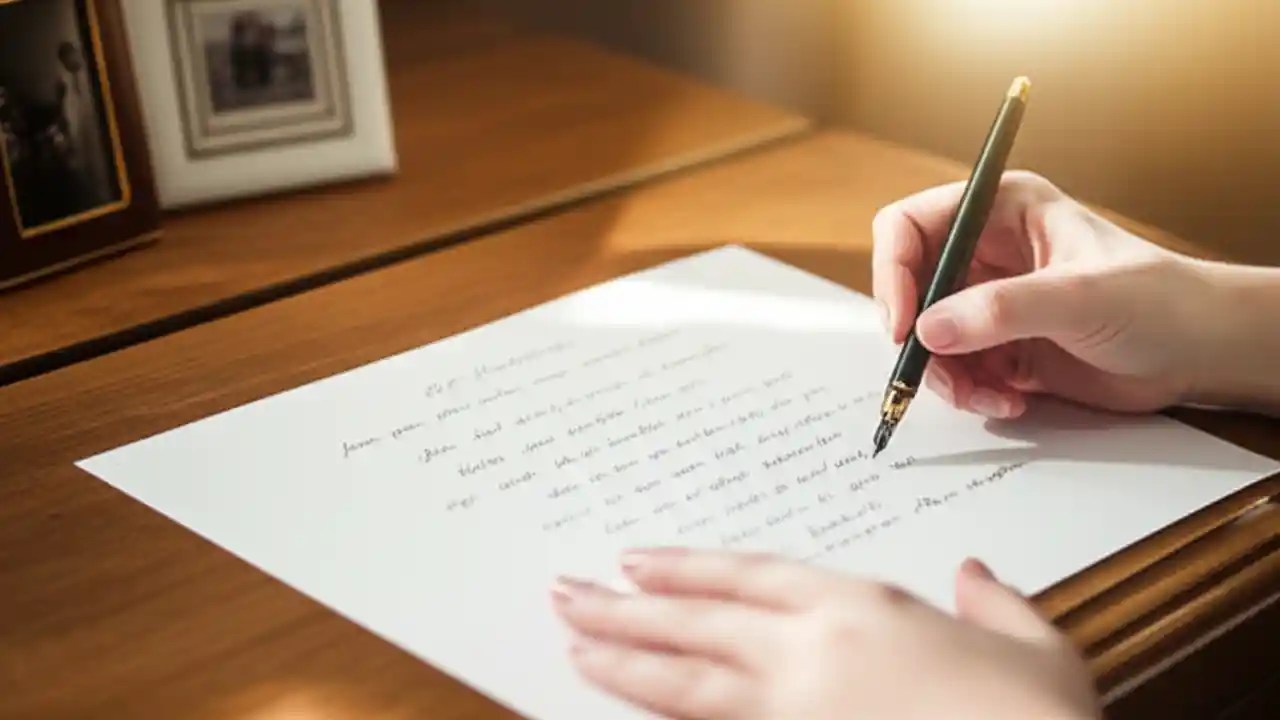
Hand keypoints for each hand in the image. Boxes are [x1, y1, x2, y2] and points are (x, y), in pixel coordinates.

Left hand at [552, 549, 1099, 719]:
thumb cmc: (1036, 717)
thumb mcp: (1033, 647)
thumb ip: (995, 602)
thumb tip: (976, 574)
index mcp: (858, 608)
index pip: (746, 576)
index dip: (684, 568)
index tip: (635, 563)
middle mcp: (810, 652)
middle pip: (694, 622)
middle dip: (623, 608)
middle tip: (566, 595)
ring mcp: (793, 710)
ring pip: (684, 682)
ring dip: (622, 661)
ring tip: (572, 646)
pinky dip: (667, 719)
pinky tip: (633, 711)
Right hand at [871, 171, 1210, 417]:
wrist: (1197, 353)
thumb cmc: (1158, 301)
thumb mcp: (1080, 296)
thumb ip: (1002, 309)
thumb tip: (929, 330)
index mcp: (1001, 210)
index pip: (912, 225)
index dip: (894, 271)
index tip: (902, 322)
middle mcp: (986, 252)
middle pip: (910, 287)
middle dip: (917, 334)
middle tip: (932, 370)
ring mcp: (989, 301)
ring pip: (927, 336)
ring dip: (945, 373)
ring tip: (988, 394)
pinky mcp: (998, 345)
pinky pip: (954, 369)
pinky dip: (969, 391)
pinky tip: (1008, 400)